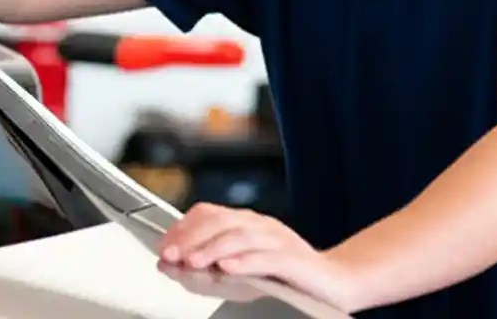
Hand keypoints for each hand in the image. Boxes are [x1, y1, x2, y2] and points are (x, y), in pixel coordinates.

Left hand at [157, 203, 363, 311]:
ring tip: (191, 262)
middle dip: (190, 237)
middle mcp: (260, 225)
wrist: (334, 283)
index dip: (182, 227)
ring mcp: (278, 239)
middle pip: (219, 221)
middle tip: (171, 255)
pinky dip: (244, 261)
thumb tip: (173, 265)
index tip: (163, 246)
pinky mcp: (293, 259)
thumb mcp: (242, 268)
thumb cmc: (286, 276)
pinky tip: (227, 268)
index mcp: (246, 222)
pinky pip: (266, 257)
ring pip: (239, 237)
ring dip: (211, 249)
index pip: (207, 213)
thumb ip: (209, 265)